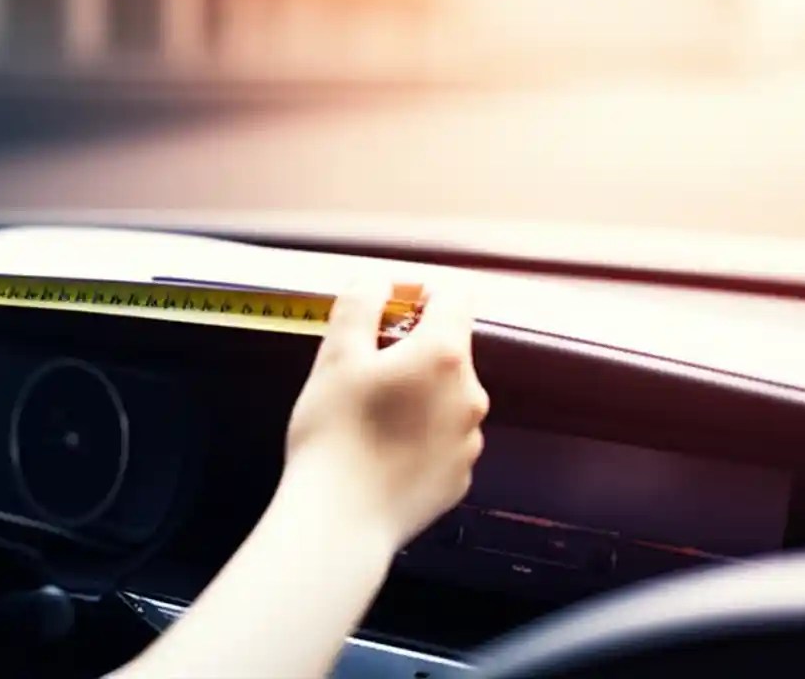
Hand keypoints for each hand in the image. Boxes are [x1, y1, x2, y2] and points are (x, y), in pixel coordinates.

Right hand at [285, 282, 488, 550]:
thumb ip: (361, 303)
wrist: (339, 523)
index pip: (454, 295)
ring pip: (445, 397)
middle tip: (361, 368)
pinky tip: (381, 450)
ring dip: (415, 394)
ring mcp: (469, 441)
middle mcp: (470, 395)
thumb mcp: (335, 355)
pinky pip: (441, 440)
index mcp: (444, 355)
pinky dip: (417, 436)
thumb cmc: (334, 436)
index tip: (385, 305)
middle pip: (448, 349)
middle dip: (410, 348)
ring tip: (368, 415)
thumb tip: (378, 279)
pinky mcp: (459, 477)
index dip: (420, 289)